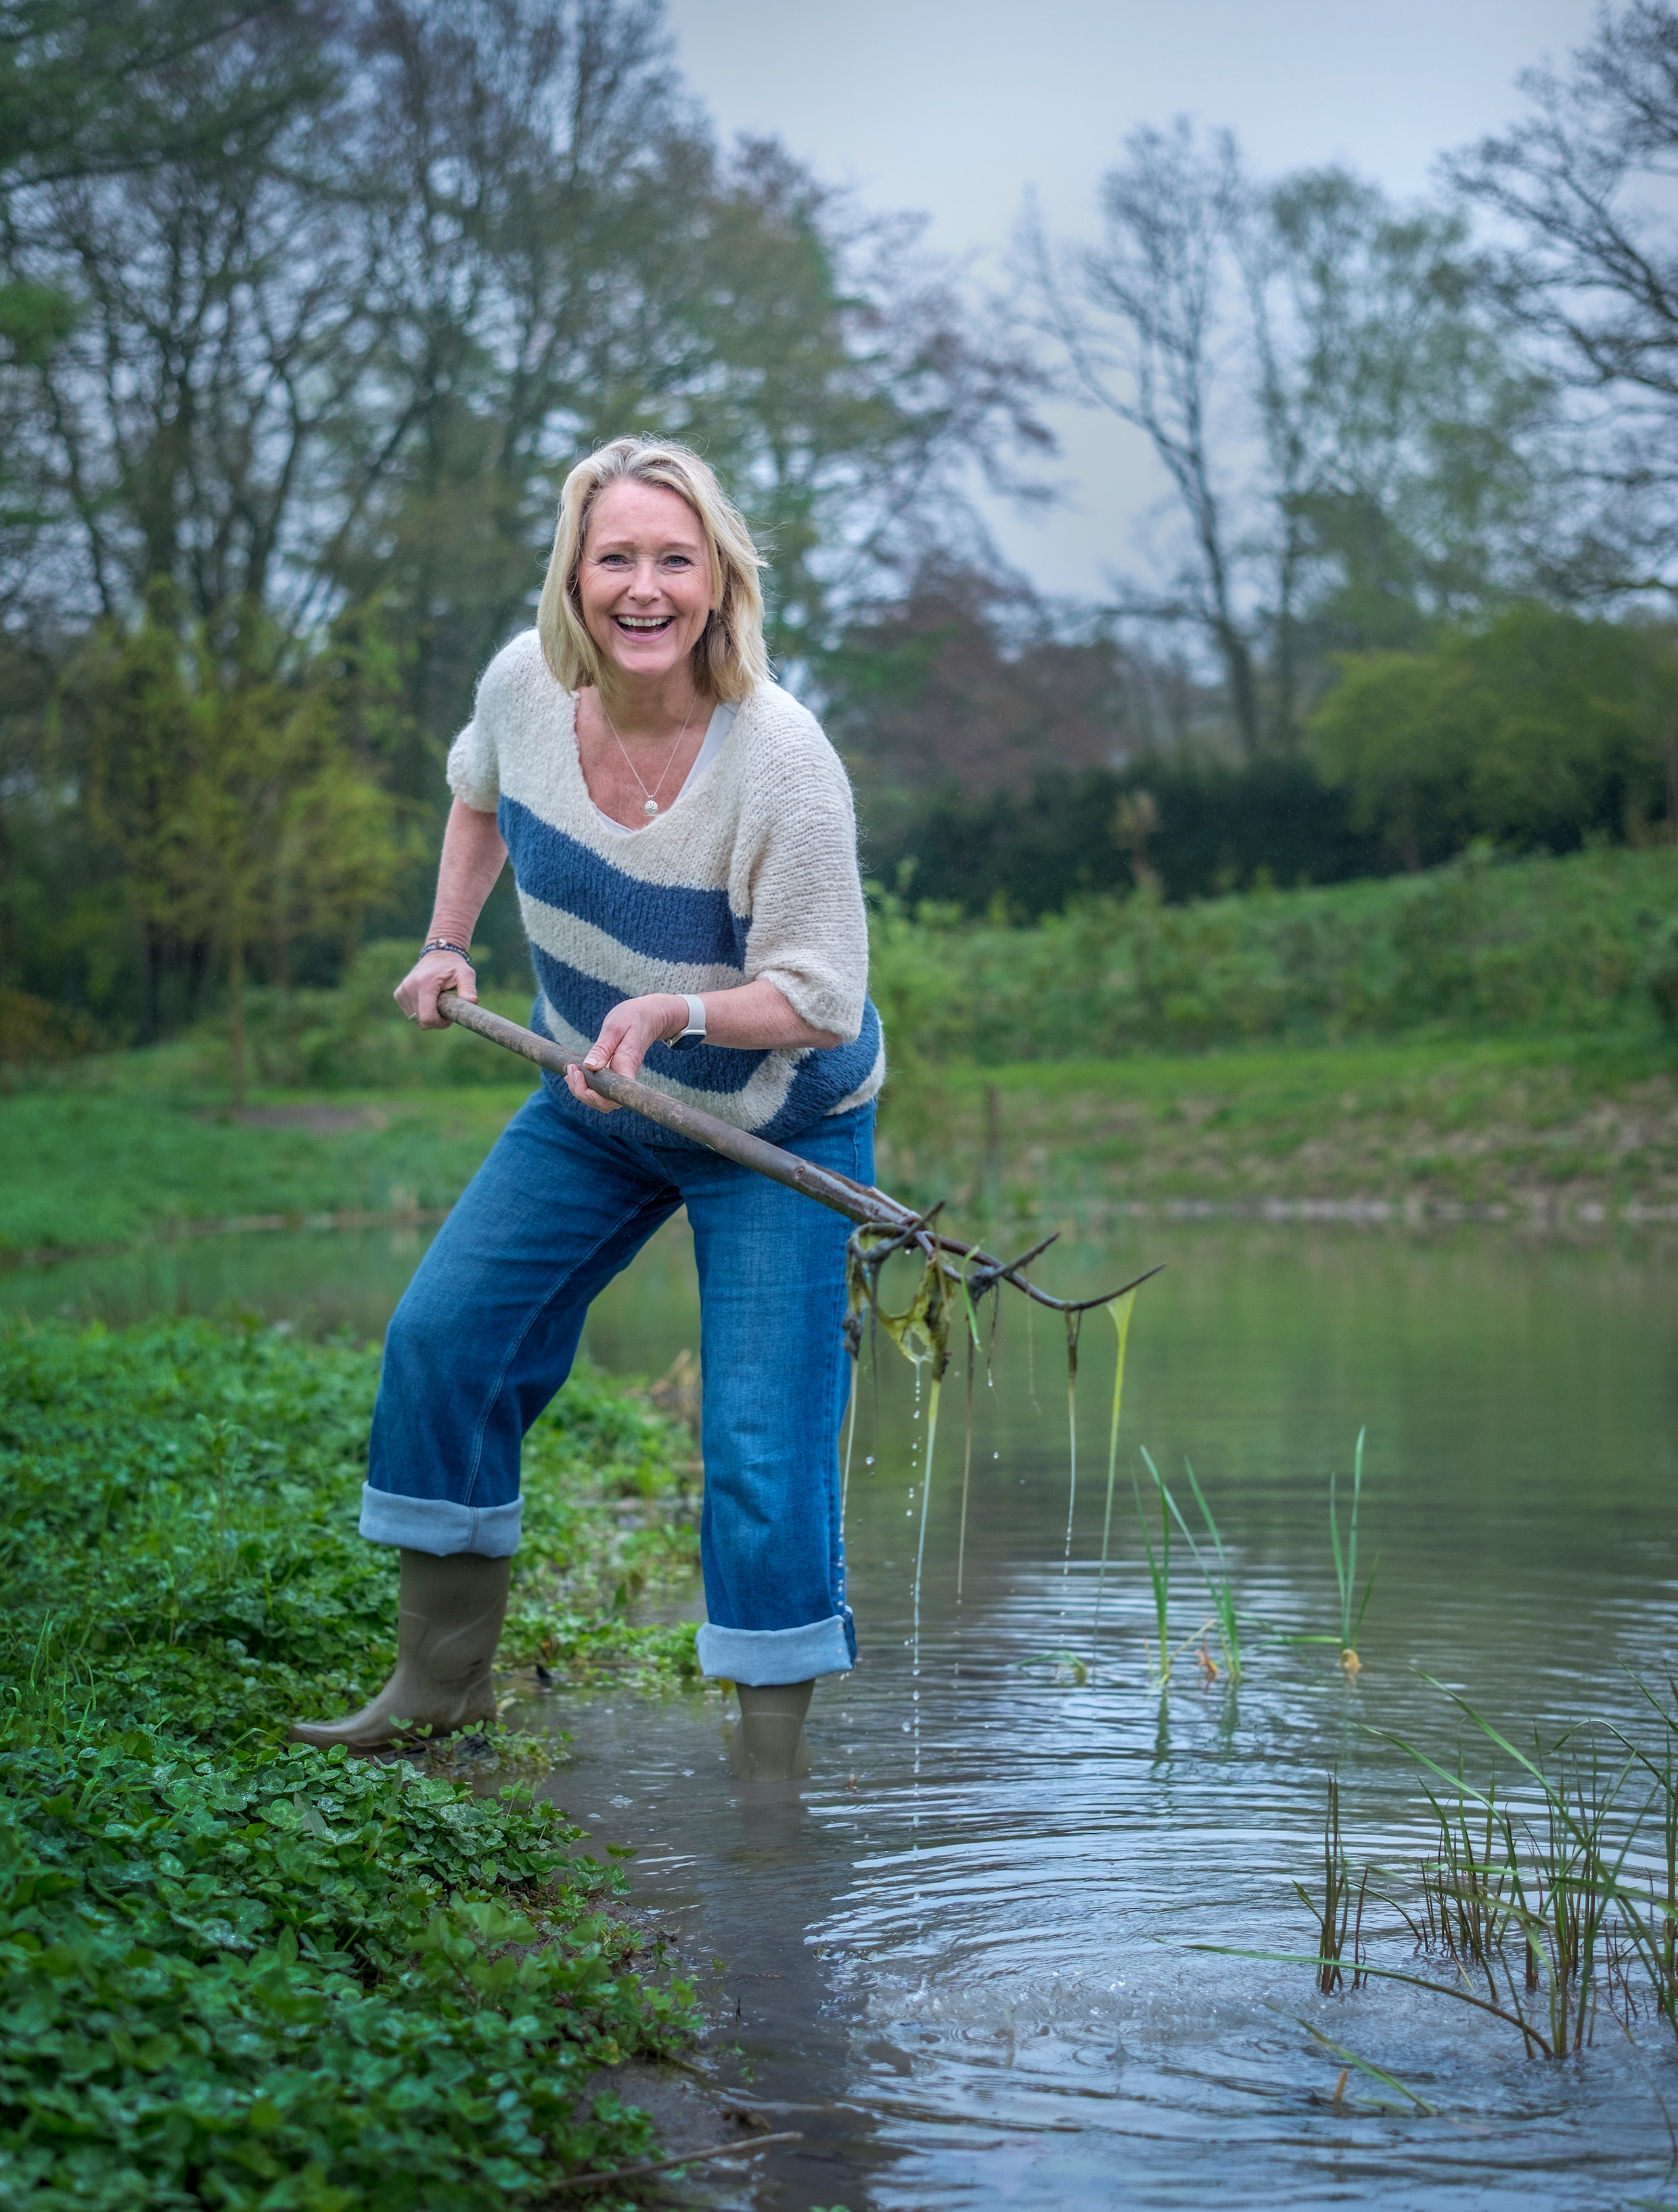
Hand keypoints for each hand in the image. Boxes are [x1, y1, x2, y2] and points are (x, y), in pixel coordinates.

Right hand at [394, 949, 478, 1028]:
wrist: (439, 954)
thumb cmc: (454, 966)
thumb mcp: (466, 975)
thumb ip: (469, 989)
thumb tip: (473, 1002)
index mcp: (424, 984)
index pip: (427, 1017)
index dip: (440, 1024)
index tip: (449, 1018)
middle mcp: (409, 988)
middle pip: (422, 1021)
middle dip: (436, 1020)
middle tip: (446, 1006)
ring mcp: (401, 991)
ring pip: (416, 1019)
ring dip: (428, 1015)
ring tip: (437, 1000)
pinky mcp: (398, 994)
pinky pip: (411, 1014)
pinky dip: (421, 1011)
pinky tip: (428, 999)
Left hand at [565, 994, 687, 1112]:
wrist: (648, 1016)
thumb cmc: (632, 1018)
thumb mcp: (615, 1028)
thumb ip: (602, 1048)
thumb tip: (589, 1066)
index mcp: (627, 1065)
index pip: (613, 1095)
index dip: (594, 1096)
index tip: (580, 1074)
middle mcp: (625, 1075)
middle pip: (604, 1102)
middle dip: (582, 1093)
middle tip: (571, 1070)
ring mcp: (620, 1076)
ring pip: (601, 1098)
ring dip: (581, 1090)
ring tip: (570, 1071)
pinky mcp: (615, 1073)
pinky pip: (601, 1088)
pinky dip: (585, 1085)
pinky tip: (575, 1072)